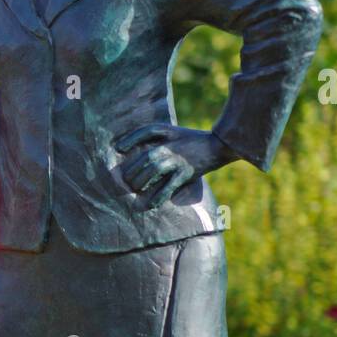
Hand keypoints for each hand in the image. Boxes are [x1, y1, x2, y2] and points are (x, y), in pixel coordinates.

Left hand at [116, 124, 236, 208]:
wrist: (218, 145)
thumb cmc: (192, 139)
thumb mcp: (174, 132)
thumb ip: (156, 137)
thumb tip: (135, 150)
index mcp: (168, 133)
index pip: (146, 132)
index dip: (131, 139)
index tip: (118, 148)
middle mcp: (171, 146)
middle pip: (147, 157)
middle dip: (134, 169)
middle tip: (126, 181)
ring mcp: (178, 160)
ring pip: (155, 170)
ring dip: (142, 181)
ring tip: (136, 189)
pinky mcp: (186, 173)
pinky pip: (169, 186)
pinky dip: (159, 196)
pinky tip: (151, 204)